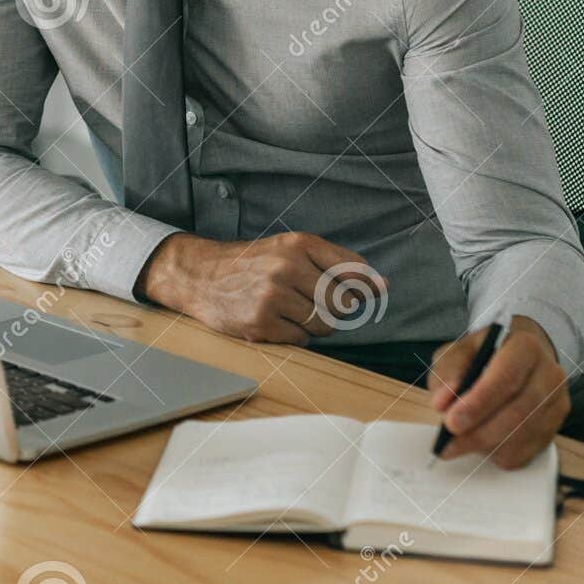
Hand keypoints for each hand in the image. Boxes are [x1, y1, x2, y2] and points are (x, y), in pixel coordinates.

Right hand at [135, 231, 386, 345]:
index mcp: (298, 244)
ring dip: (315, 323)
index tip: (378, 290)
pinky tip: (276, 320)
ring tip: (291, 308)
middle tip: (315, 301)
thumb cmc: (252, 262)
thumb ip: (335, 262)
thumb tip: (382, 285)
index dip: (368, 284)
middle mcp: (287, 267)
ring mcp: (272, 297)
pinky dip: (294, 334)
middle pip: (342, 303)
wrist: (201, 274)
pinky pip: (301, 339)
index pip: (352, 269)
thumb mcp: (290, 248)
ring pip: (323, 325)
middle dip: (337, 308)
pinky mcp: (260, 324)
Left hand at [427, 316, 569, 468]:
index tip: (451, 422)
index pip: (506, 378)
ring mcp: (556, 404)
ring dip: (486, 446)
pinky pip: (526, 453)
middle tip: (449, 443)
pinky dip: (498, 455)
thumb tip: (443, 403)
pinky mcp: (554, 429)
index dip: (478, 403)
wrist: (517, 358)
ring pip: (521, 437)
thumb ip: (448, 372)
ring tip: (459, 443)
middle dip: (478, 433)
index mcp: (526, 347)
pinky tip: (482, 445)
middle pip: (517, 413)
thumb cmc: (484, 354)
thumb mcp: (459, 351)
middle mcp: (549, 375)